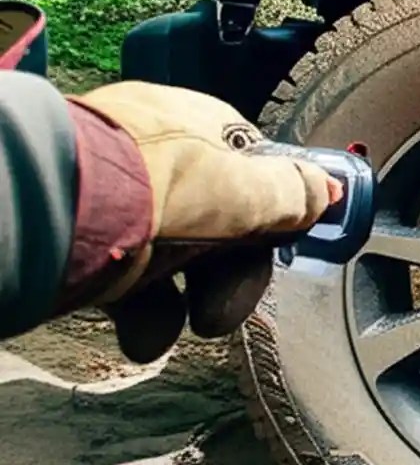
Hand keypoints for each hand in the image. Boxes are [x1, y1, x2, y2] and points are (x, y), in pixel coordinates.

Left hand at [66, 81, 339, 362]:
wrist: (47, 211)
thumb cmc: (151, 188)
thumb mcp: (243, 190)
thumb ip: (292, 193)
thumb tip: (327, 192)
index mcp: (198, 127)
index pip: (255, 170)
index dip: (277, 214)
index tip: (287, 248)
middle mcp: (158, 157)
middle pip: (221, 221)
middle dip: (233, 272)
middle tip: (226, 308)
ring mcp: (118, 198)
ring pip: (178, 258)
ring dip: (193, 301)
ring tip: (189, 326)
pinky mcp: (82, 241)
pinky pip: (130, 281)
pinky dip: (147, 315)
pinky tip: (146, 337)